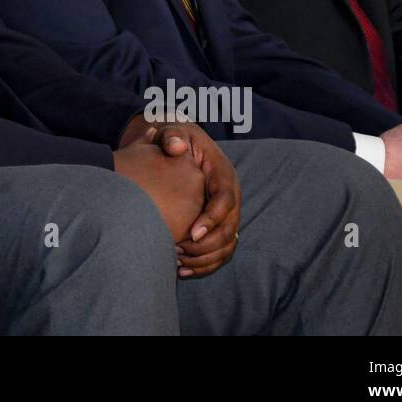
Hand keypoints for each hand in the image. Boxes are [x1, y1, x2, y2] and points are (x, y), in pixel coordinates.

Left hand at [117, 116, 241, 277]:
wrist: (178, 146)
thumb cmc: (174, 139)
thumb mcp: (172, 131)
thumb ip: (172, 135)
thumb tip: (175, 146)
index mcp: (223, 173)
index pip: (225, 199)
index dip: (211, 218)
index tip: (191, 234)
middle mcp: (230, 195)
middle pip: (230, 227)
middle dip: (206, 245)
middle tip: (178, 252)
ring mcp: (226, 213)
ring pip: (227, 244)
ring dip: (205, 259)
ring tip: (178, 263)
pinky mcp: (218, 226)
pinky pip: (220, 252)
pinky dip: (205, 264)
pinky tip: (182, 271)